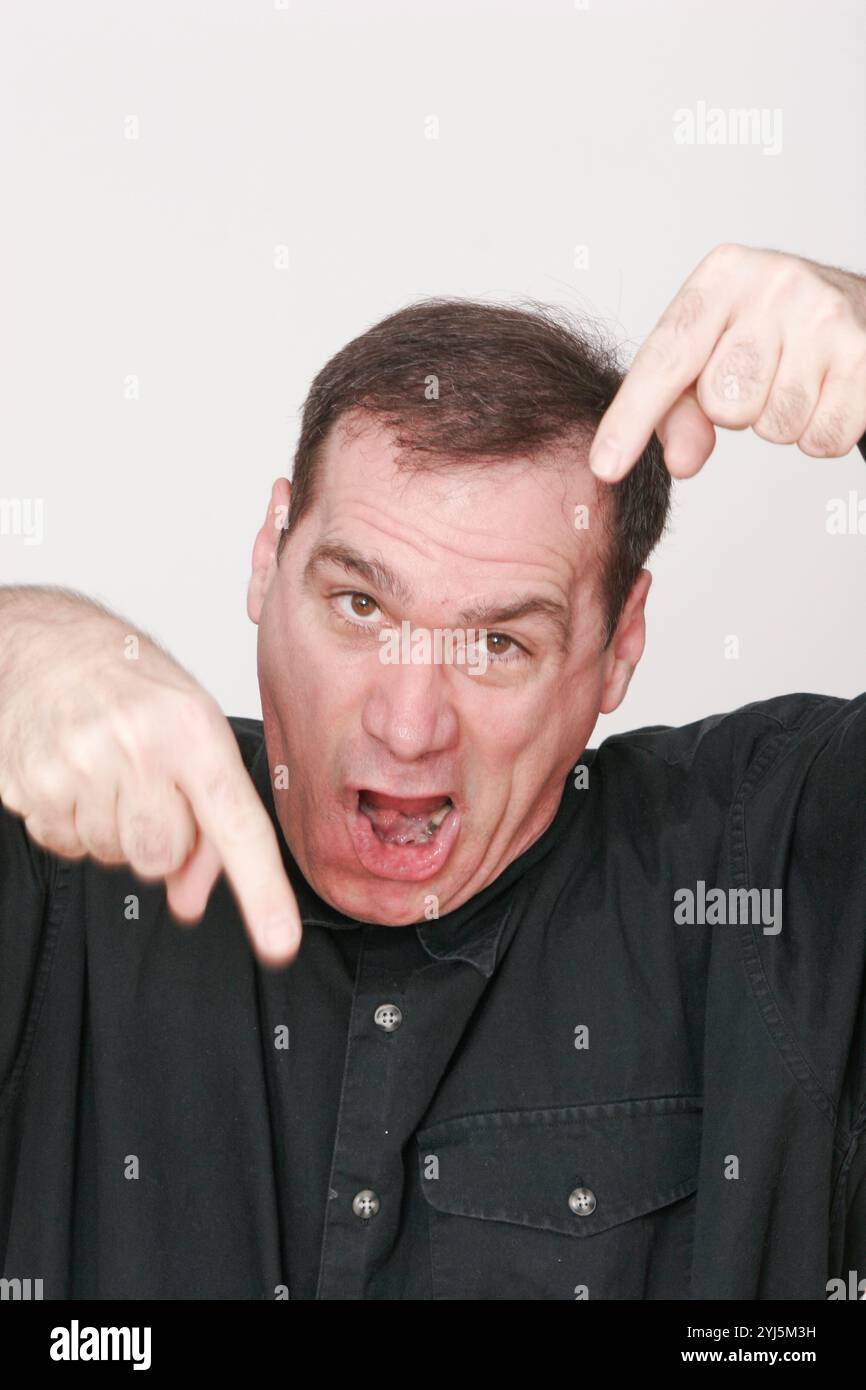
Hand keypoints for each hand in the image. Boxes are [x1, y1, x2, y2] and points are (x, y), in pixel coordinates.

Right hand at [0, 590, 300, 966]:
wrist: (46, 644)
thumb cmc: (133, 684)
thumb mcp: (193, 730)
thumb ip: (209, 817)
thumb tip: (191, 899)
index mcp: (192, 729)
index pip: (236, 823)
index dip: (261, 889)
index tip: (279, 942)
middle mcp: (136, 746)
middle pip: (162, 857)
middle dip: (161, 838)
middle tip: (148, 785)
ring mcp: (77, 766)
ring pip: (114, 857)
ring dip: (115, 828)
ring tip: (108, 770)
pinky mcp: (30, 784)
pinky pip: (66, 845)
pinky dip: (75, 823)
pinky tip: (76, 777)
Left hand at [589, 243, 865, 481]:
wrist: (863, 310)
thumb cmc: (769, 333)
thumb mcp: (710, 354)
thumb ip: (677, 409)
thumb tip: (682, 462)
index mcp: (722, 275)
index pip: (666, 358)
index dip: (631, 418)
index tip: (604, 467)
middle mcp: (775, 284)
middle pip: (725, 405)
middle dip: (736, 410)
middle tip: (759, 376)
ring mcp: (826, 316)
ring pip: (775, 427)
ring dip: (780, 421)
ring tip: (795, 379)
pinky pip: (821, 439)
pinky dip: (819, 433)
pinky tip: (825, 392)